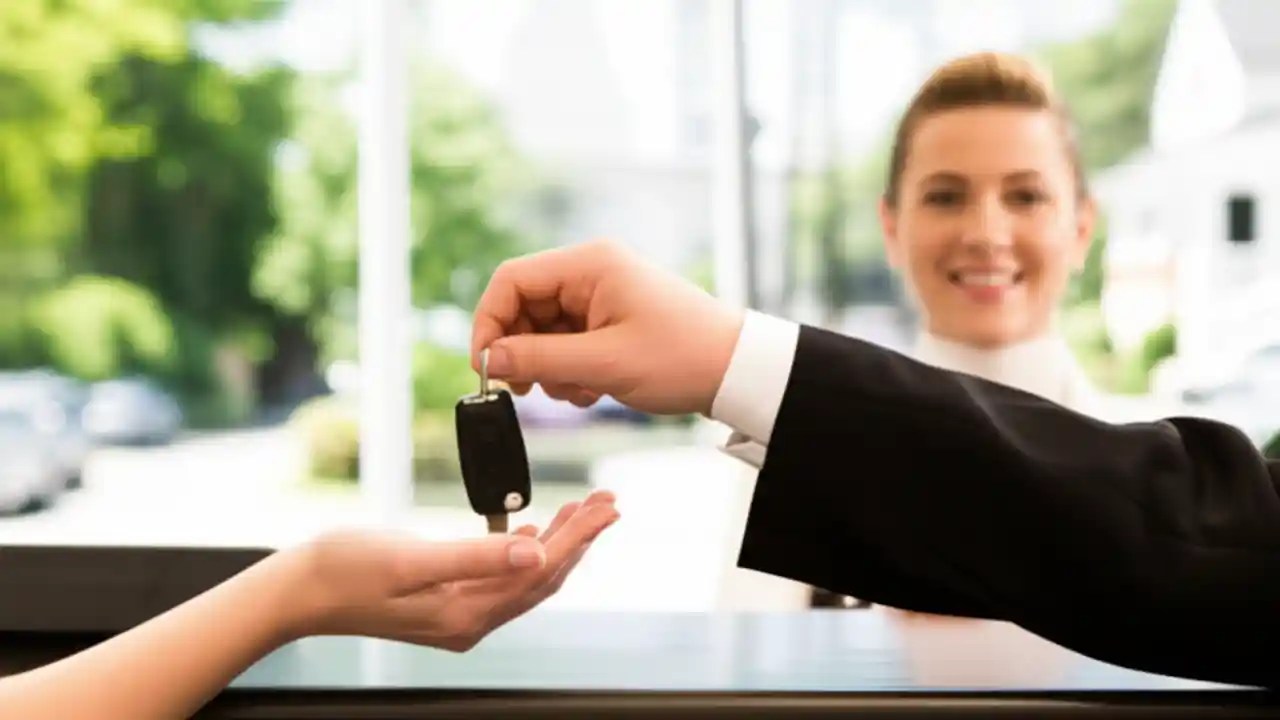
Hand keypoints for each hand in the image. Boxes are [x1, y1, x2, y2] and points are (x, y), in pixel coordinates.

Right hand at [290, 490, 618, 650]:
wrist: (294, 593)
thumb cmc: (341, 572)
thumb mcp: (410, 558)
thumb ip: (475, 555)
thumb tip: (535, 550)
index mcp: (465, 613)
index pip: (541, 571)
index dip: (579, 537)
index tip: (606, 508)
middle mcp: (468, 621)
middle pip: (542, 577)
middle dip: (579, 539)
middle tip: (608, 503)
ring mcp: (455, 614)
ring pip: (524, 576)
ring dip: (557, 542)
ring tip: (583, 511)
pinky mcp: (442, 602)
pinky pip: (499, 578)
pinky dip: (523, 551)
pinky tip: (530, 530)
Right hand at [471, 239, 743, 415]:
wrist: (737, 370)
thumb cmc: (681, 357)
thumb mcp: (602, 364)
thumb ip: (539, 360)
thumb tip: (489, 360)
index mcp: (589, 264)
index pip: (512, 280)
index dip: (489, 322)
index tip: (486, 367)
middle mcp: (592, 272)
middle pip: (525, 306)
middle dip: (523, 352)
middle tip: (529, 391)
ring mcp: (602, 295)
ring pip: (545, 329)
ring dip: (549, 367)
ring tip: (577, 392)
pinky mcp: (612, 319)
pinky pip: (568, 341)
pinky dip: (569, 369)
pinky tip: (591, 389)